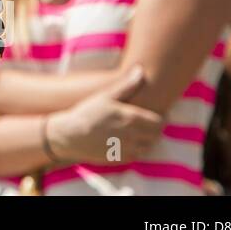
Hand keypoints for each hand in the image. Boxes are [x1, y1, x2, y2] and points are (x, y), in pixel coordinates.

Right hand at [48, 66, 162, 164]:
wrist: (69, 135)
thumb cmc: (88, 112)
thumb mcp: (106, 96)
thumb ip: (127, 85)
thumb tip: (140, 70)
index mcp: (132, 118)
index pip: (160, 122)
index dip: (161, 118)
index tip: (158, 114)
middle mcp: (133, 135)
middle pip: (156, 135)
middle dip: (154, 129)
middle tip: (146, 123)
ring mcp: (127, 149)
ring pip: (148, 147)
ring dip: (146, 140)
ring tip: (135, 131)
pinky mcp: (121, 159)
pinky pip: (136, 156)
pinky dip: (135, 149)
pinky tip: (124, 141)